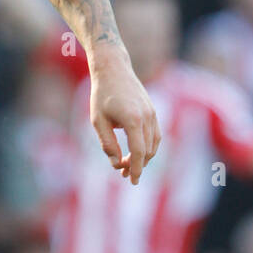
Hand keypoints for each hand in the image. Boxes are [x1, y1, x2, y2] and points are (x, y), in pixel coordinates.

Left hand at [89, 48, 160, 184]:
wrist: (114, 70)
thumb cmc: (102, 95)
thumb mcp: (97, 121)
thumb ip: (107, 144)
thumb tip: (115, 164)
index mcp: (133, 120)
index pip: (138, 152)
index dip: (135, 169)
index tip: (132, 181)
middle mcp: (147, 117)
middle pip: (148, 151)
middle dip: (137, 166)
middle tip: (122, 174)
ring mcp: (153, 114)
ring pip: (154, 144)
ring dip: (143, 158)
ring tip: (127, 165)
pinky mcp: (153, 111)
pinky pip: (155, 135)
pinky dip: (148, 147)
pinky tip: (136, 152)